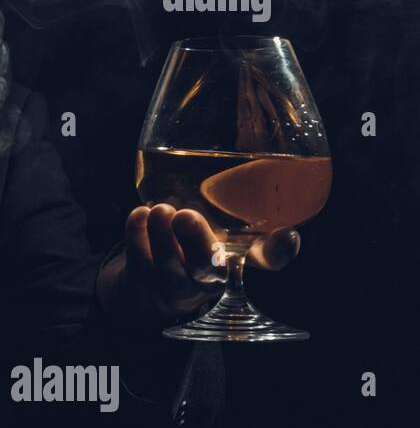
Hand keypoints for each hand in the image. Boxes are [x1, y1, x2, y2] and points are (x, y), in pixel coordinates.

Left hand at [97, 204, 301, 321]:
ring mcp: (176, 284)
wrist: (151, 282)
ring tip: (159, 211)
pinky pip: (140, 264)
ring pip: (171, 270)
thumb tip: (249, 143)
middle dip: (198, 242)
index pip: (269, 259)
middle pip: (210, 267)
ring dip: (162, 239)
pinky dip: (137, 239)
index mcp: (238, 259)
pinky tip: (139, 215)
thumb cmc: (193, 242)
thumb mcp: (217, 224)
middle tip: (186, 216)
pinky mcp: (144, 284)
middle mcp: (210, 276)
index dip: (280, 251)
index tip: (289, 236)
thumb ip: (233, 199)